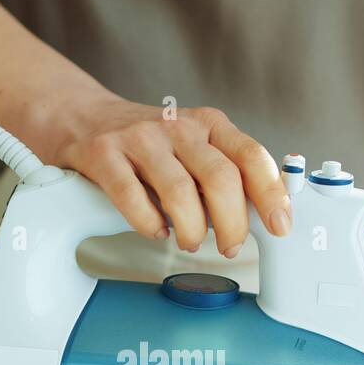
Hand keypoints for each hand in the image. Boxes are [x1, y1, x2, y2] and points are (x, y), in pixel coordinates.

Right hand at [51, 93, 291, 256]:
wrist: (84, 118)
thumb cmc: (149, 145)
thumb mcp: (196, 148)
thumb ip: (227, 174)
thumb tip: (266, 215)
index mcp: (210, 124)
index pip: (251, 156)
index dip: (271, 194)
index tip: (280, 226)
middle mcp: (178, 127)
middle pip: (220, 179)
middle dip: (232, 224)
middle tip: (229, 246)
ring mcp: (140, 139)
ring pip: (179, 192)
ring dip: (192, 229)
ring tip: (190, 241)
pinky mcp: (104, 153)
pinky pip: (131, 197)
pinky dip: (148, 224)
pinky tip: (156, 230)